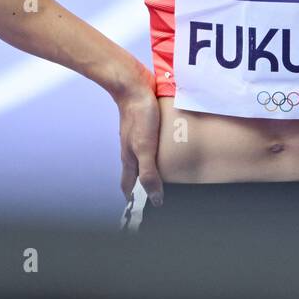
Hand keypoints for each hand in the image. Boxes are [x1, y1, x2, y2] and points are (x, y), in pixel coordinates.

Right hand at [113, 59, 163, 205]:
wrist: (133, 85)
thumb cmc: (139, 115)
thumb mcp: (145, 148)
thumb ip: (150, 173)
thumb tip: (155, 199)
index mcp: (129, 158)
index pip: (129, 185)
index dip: (133, 199)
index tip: (140, 212)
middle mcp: (131, 149)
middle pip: (136, 173)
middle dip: (143, 186)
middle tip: (156, 196)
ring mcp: (137, 136)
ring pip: (143, 158)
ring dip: (151, 169)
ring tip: (166, 175)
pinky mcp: (145, 125)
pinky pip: (151, 143)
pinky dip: (158, 151)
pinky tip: (170, 149)